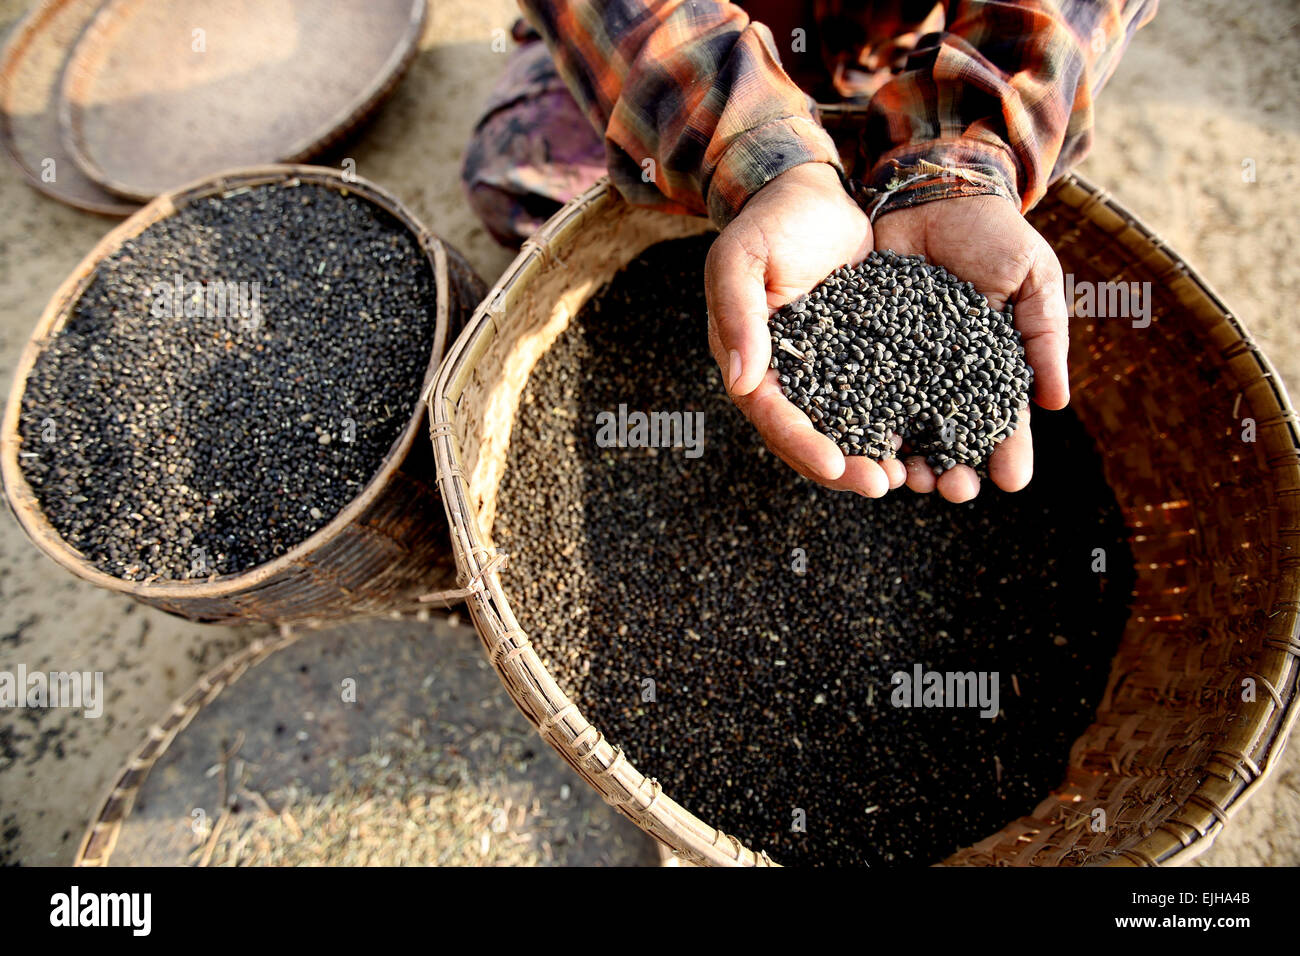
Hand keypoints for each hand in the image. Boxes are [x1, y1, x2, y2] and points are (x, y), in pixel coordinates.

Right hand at [706, 163, 904, 497]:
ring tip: (906, 477)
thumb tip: (743, 384)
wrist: (811, 192)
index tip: (837, 466)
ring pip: (843, 428)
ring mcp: (822, 370)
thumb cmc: (769, 222)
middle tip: (883, 484)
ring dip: (870, 456)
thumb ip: (739, 316)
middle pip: (807, 437)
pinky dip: (894, 422)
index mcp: (748, 362)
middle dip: (843, 468)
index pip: (771, 417)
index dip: (802, 445)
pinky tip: (924, 439)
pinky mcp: (858, 355)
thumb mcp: (742, 260)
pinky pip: (875, 398)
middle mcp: (782, 377)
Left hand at [872, 195, 1069, 500]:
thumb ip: (1043, 338)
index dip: (1006, 451)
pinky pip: (858, 389)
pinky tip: (862, 445)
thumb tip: (1056, 403)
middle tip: (953, 491)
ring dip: (906, 457)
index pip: (1000, 420)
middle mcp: (942, 375)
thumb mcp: (1033, 281)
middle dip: (953, 468)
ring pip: (902, 424)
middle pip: (947, 435)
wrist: (933, 192)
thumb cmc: (993, 236)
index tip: (1010, 482)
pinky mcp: (860, 346)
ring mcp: (900, 364)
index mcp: (988, 366)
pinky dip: (860, 420)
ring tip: (908, 480)